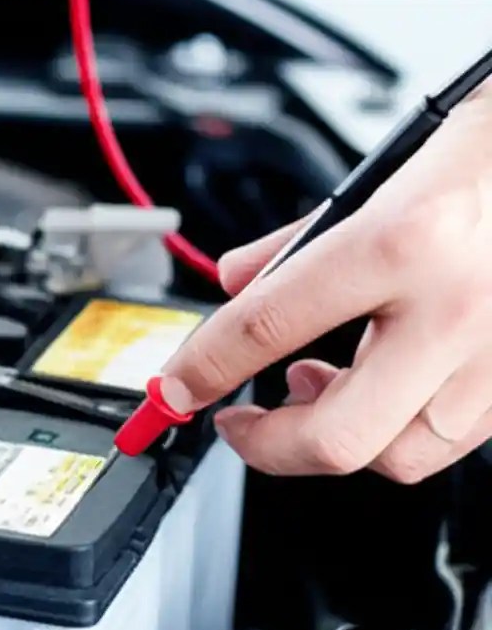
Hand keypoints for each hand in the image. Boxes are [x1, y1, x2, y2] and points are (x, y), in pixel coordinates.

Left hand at [159, 88, 491, 483]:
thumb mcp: (384, 173)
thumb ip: (297, 240)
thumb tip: (235, 281)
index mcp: (402, 241)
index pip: (266, 326)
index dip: (204, 367)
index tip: (174, 387)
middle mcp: (455, 308)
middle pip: (338, 436)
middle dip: (268, 445)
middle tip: (237, 422)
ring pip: (397, 456)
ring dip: (335, 439)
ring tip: (310, 392)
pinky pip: (446, 440)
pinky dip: (392, 430)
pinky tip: (375, 392)